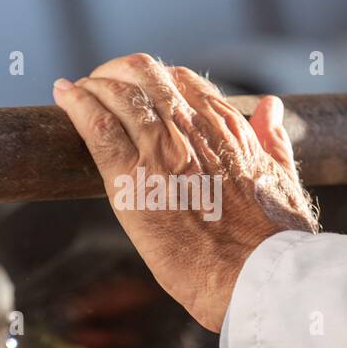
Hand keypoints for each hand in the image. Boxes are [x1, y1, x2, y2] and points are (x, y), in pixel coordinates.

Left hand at [53, 54, 316, 331]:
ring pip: (117, 96)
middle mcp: (192, 129)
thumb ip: (273, 140)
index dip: (158, 80)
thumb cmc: (273, 241)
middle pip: (146, 77)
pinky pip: (96, 126)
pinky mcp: (130, 179)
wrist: (255, 274)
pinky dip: (76, 104)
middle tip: (102, 84)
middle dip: (119, 73)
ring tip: (77, 91)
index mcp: (227, 128)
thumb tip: (270, 107)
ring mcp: (159, 150)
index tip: (143, 88)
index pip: (184, 82)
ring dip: (93, 87)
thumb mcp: (283, 180)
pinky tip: (63, 96)